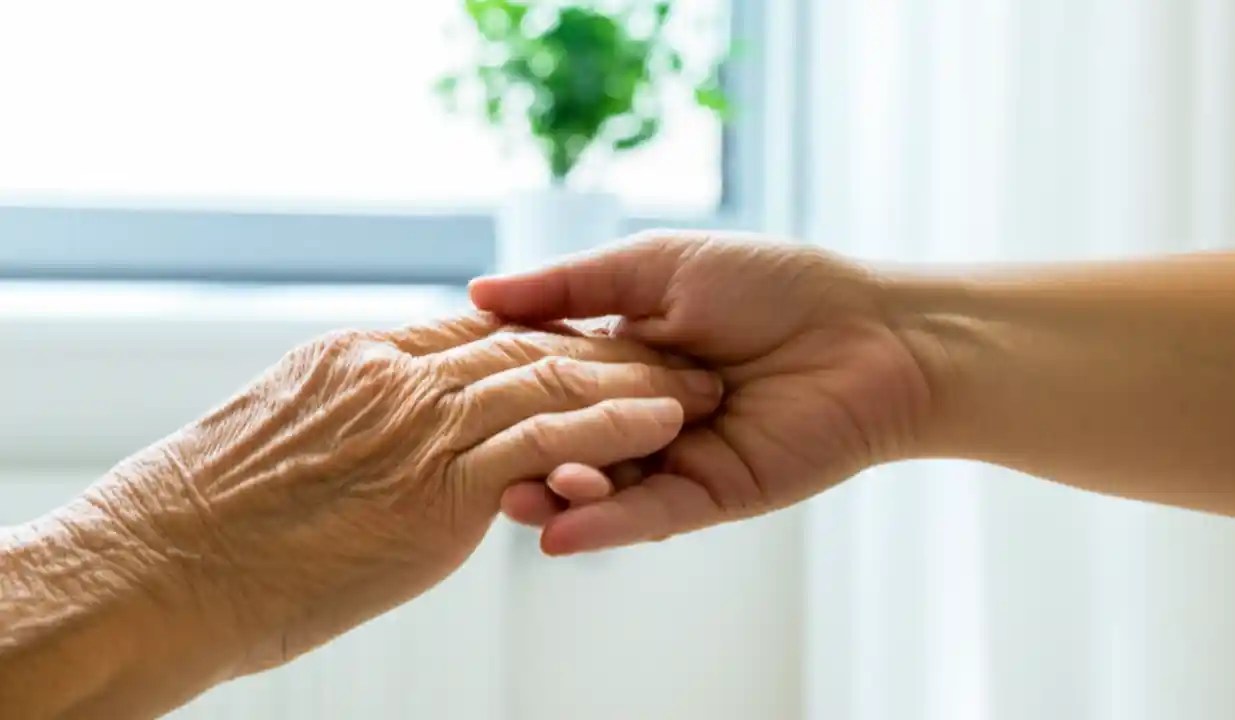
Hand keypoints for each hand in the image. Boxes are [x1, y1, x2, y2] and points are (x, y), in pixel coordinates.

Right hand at [65, 315, 721, 682]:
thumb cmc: (199, 526)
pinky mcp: (439, 481)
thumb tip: (378, 442)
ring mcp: (418, 422)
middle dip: (609, 348)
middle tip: (672, 352)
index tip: (594, 342)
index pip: (474, 331)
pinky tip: (661, 423)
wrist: (156, 570)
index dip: (544, 334)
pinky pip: (548, 438)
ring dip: (632, 381)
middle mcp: (395, 375)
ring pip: (549, 380)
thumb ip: (347, 425)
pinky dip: (611, 424)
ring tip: (695, 384)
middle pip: (527, 344)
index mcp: (357, 357)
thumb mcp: (281, 447)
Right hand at [470, 233, 933, 554]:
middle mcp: (640, 413)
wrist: (873, 332)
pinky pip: (652, 514)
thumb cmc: (775, 284)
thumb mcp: (658, 267)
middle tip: (476, 464)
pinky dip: (608, 523)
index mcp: (623, 357)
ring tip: (517, 497)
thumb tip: (476, 291)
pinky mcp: (714, 496)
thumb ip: (571, 286)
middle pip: (566, 439)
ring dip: (558, 495)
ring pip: (603, 486)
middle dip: (523, 453)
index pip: (546, 379)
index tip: (449, 395)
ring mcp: (674, 458)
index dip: (503, 390)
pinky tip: (561, 530)